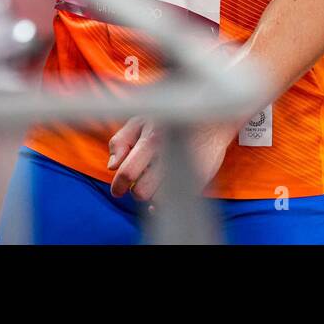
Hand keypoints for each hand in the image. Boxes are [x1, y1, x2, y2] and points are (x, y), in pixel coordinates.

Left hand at [107, 117, 236, 202]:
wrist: (211, 119)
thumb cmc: (170, 120)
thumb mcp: (140, 121)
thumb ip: (120, 141)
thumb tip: (112, 166)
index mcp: (151, 140)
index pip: (128, 172)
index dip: (118, 185)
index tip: (117, 189)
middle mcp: (167, 156)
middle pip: (141, 191)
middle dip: (135, 190)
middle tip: (139, 181)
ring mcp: (184, 169)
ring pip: (158, 200)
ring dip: (152, 195)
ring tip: (154, 182)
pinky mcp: (199, 179)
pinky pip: (177, 203)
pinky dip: (165, 204)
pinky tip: (163, 193)